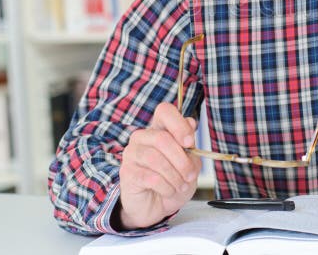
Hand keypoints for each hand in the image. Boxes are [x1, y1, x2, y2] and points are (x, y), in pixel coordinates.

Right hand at [116, 102, 201, 229]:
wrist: (158, 207)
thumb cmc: (174, 180)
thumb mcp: (190, 163)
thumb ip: (189, 144)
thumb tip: (190, 123)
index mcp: (159, 129)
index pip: (164, 111)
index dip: (179, 124)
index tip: (190, 143)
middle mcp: (142, 137)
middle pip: (162, 138)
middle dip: (181, 160)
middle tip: (190, 175)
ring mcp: (132, 154)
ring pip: (155, 159)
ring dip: (174, 176)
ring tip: (181, 185)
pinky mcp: (127, 172)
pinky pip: (150, 177)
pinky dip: (166, 187)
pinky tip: (169, 191)